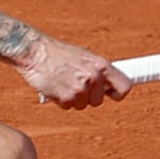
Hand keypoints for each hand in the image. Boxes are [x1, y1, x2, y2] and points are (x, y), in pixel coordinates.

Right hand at [18, 35, 132, 109]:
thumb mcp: (83, 56)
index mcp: (101, 65)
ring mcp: (81, 88)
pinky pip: (68, 107)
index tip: (111, 95)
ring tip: (62, 81)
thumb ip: (97, 71)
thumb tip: (109, 86)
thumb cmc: (58, 54)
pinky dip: (61, 100)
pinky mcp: (67, 98)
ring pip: (82, 105)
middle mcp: (94, 77)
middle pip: (98, 101)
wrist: (34, 51)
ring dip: (72, 98)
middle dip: (87, 97)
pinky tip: (55, 86)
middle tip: (74, 83)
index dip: (117, 94)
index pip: (125, 87)